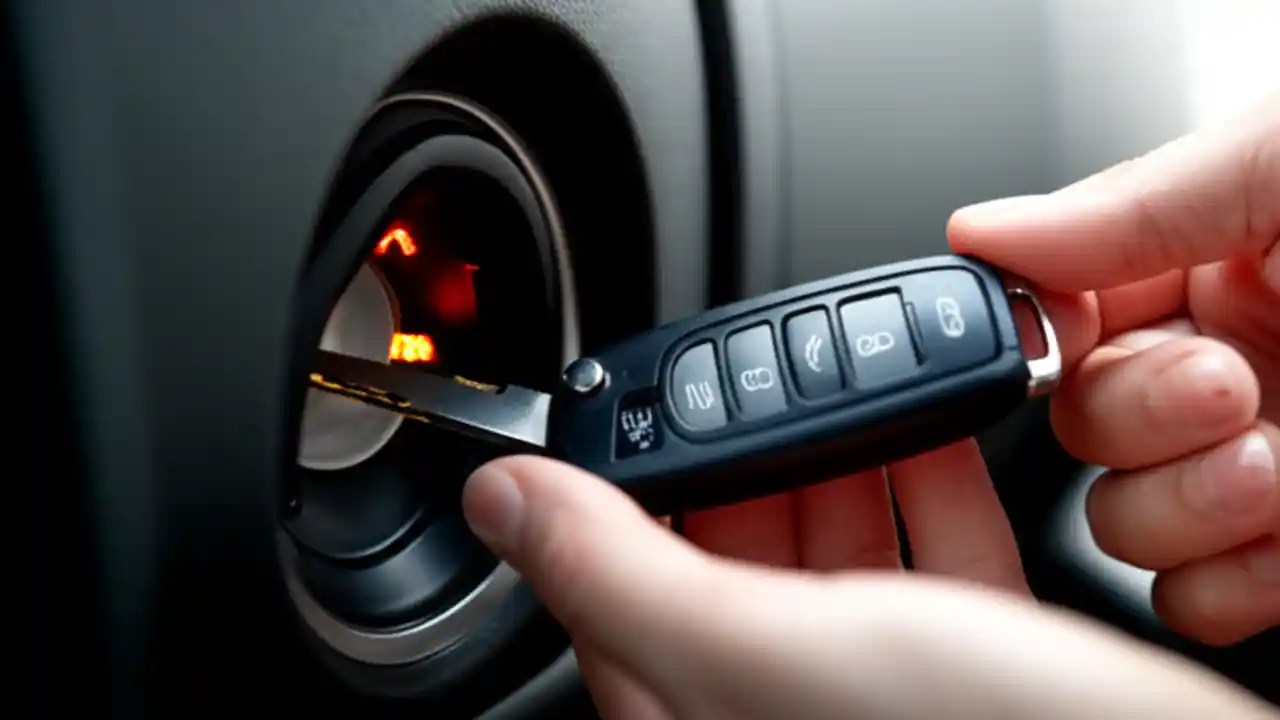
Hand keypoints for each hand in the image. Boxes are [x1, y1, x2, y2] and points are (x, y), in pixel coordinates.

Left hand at [461, 455, 1274, 718]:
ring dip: (840, 459)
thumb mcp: (765, 649)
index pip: (612, 586)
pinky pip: (932, 567)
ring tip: (841, 384)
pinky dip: (929, 490)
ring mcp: (877, 696)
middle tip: (756, 374)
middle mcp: (780, 710)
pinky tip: (932, 437)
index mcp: (699, 713)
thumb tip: (505, 503)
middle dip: (748, 458)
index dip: (617, 487)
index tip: (637, 406)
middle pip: (732, 558)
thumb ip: (620, 571)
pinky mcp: (976, 676)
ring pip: (836, 555)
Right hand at [950, 92, 1279, 644]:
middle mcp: (1220, 364)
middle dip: (1137, 416)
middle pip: (1078, 432)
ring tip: (1271, 454)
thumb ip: (1129, 209)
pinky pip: (1203, 600)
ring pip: (1125, 524)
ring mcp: (1258, 462)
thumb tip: (983, 234)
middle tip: (1226, 382)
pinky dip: (1228, 580)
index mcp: (1203, 260)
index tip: (1062, 340)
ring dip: (1180, 504)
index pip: (1055, 318)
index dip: (1039, 338)